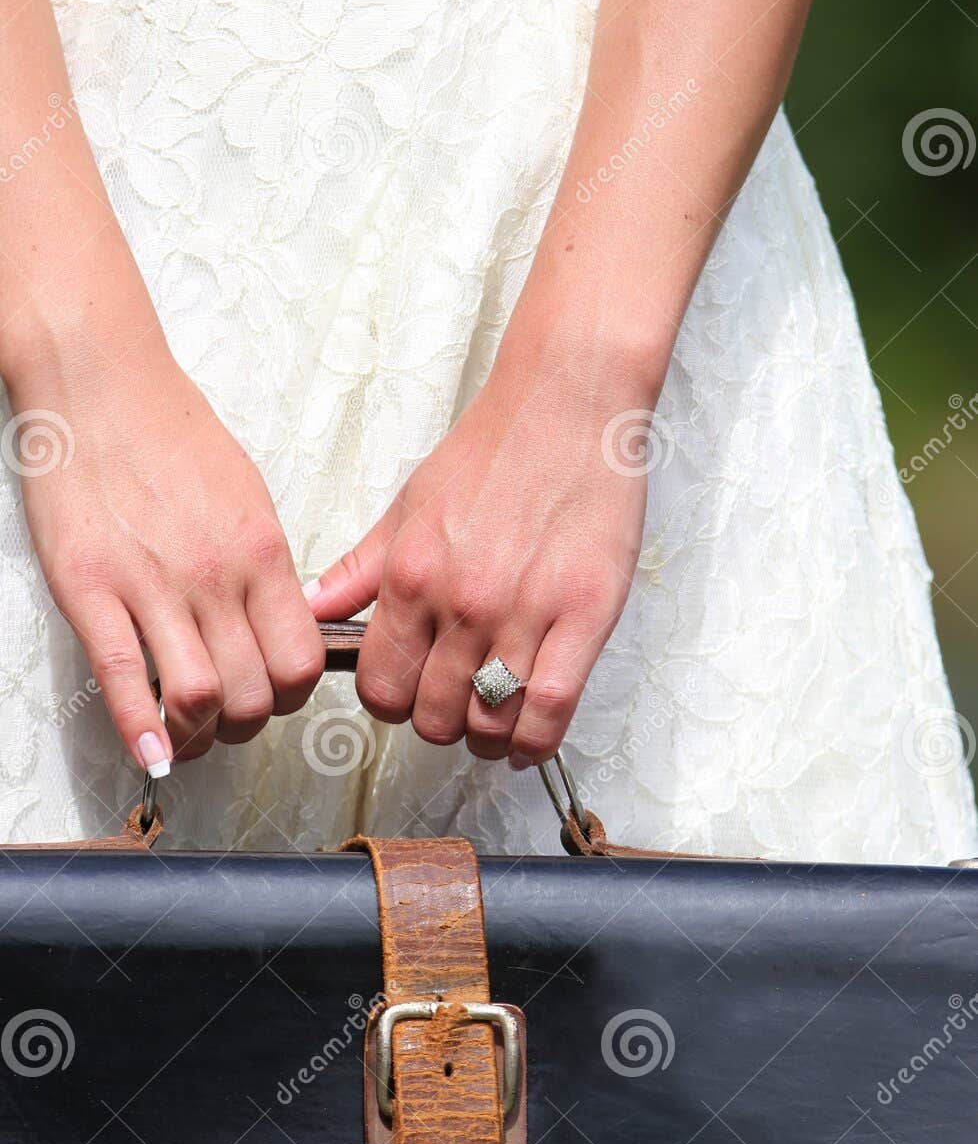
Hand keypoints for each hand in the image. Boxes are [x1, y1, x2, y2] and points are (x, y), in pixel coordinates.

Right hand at [12, 318, 323, 773]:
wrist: (100, 385)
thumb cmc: (171, 432)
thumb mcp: (249, 496)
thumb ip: (268, 565)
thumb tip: (286, 622)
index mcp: (262, 552)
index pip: (303, 659)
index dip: (294, 697)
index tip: (277, 698)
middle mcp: (215, 575)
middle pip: (257, 691)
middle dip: (250, 725)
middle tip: (232, 722)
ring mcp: (151, 585)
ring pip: (199, 697)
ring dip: (200, 736)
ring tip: (190, 735)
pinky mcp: (90, 589)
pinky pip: (122, 677)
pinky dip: (140, 729)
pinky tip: (148, 753)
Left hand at [304, 352, 649, 766]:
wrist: (566, 403)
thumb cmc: (495, 449)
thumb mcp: (408, 505)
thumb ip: (360, 568)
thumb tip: (313, 607)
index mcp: (412, 575)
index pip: (380, 686)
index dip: (391, 703)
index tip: (409, 693)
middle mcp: (462, 601)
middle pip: (432, 716)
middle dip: (439, 721)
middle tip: (455, 703)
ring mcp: (524, 612)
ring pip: (489, 722)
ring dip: (487, 736)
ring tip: (494, 719)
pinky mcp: (585, 615)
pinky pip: (550, 709)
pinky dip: (535, 741)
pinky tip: (529, 737)